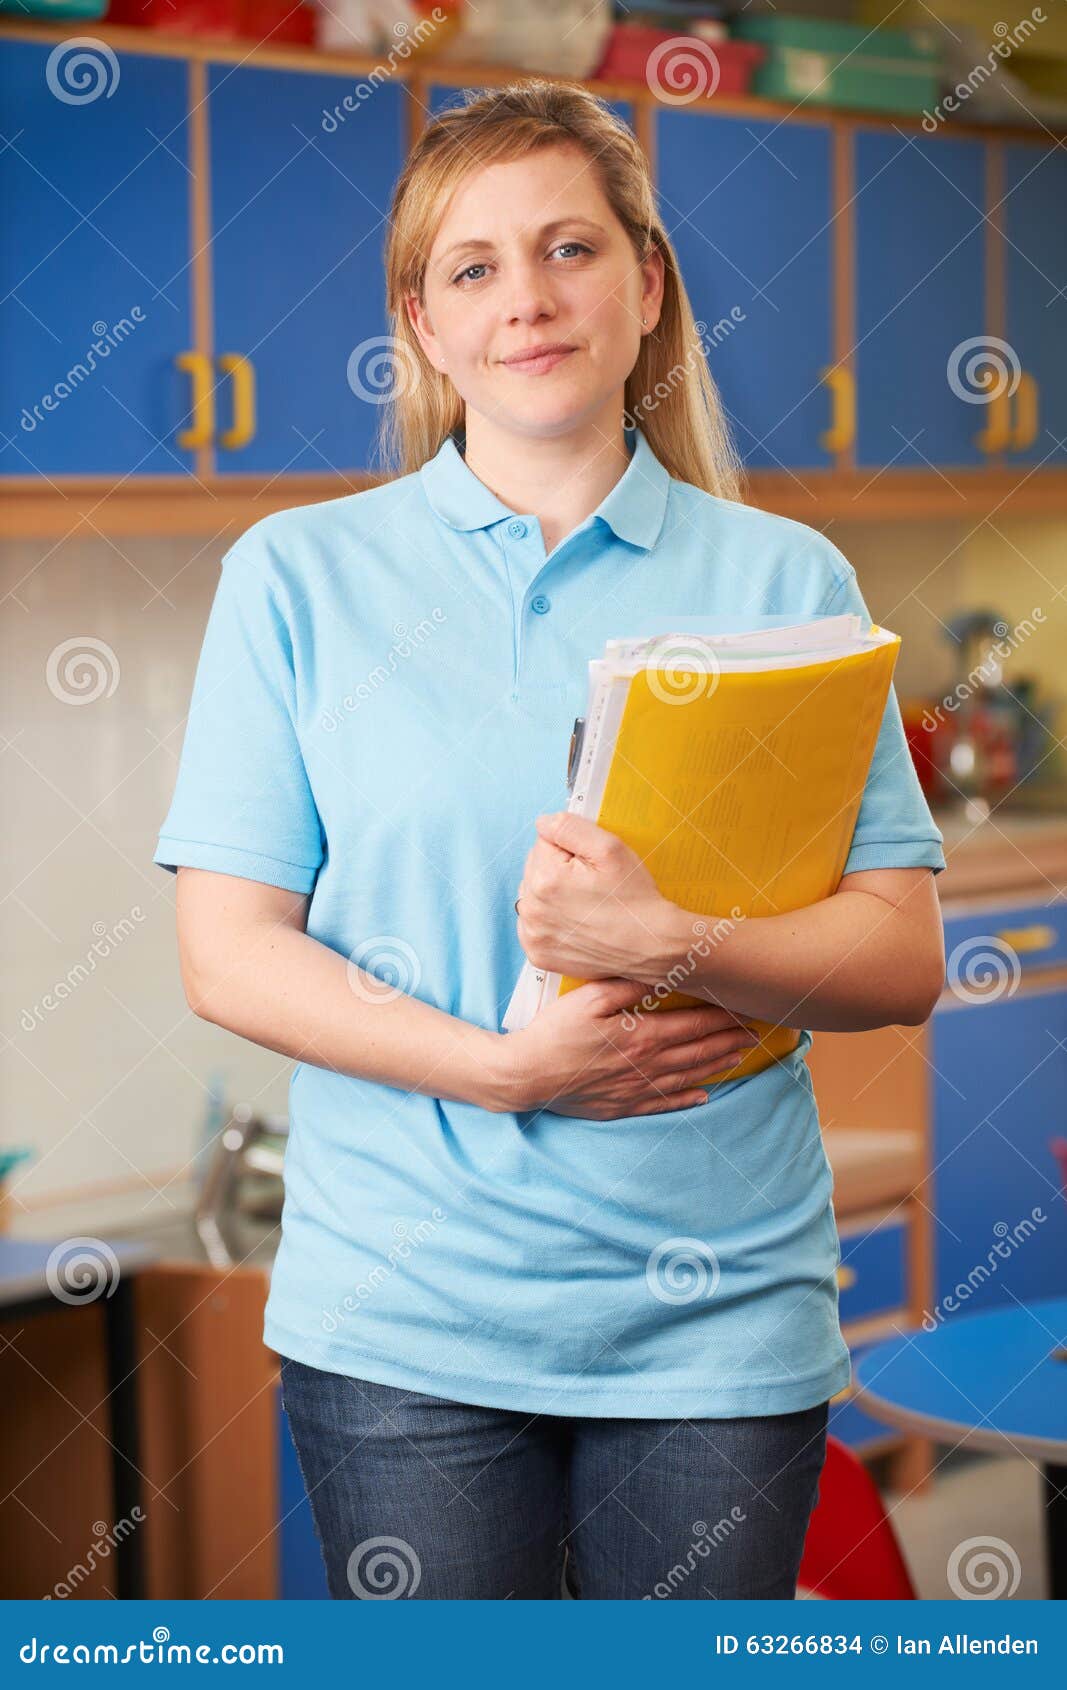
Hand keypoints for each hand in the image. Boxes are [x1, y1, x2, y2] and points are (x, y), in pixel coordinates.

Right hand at [495, 976, 760, 1118]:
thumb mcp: (588, 999)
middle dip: (730, 1041)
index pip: (695, 1025)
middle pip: (699, 1051)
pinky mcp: (623, 1105)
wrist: (526, 1076)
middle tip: (756, 1034)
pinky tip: (703, 1096)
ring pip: (688, 1076)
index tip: (748, 1012)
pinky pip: (664, 1103)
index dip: (725, 1018)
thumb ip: (626, 985)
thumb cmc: (553, 1033)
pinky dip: (687, 1098)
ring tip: (739, 1057)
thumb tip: (660, 971)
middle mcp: (647, 1065)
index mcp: (642, 1036)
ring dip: (716, 1066)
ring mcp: (637, 1089)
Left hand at [516, 811, 672, 982]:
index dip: (571, 849)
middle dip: (558, 869)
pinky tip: (574, 922)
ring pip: (532, 896)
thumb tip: (542, 823)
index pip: (544, 842)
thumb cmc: (635, 899)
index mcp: (545, 878)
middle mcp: (532, 909)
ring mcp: (533, 935)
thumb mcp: (610, 849)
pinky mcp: (539, 954)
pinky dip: (549, 920)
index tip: (591, 865)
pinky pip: (534, 925)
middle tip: (592, 885)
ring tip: (584, 904)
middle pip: (535, 868)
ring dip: (551, 894)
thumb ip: (569, 827)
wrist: (652, 945)